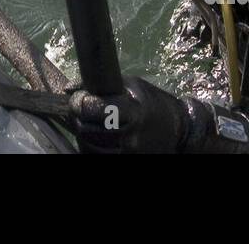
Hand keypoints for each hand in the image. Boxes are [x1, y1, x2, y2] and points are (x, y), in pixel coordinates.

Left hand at [68, 76, 189, 153]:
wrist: (178, 131)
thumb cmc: (153, 103)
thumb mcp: (133, 86)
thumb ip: (103, 86)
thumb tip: (70, 88)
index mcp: (132, 113)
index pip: (93, 109)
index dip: (79, 102)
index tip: (78, 98)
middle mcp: (130, 137)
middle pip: (86, 130)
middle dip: (77, 118)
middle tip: (79, 110)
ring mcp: (128, 154)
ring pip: (88, 147)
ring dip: (83, 134)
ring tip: (89, 123)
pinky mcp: (126, 162)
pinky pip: (96, 156)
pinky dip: (91, 147)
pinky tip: (96, 137)